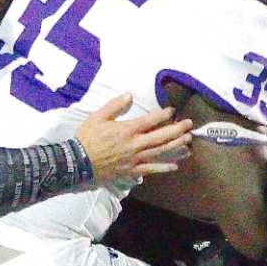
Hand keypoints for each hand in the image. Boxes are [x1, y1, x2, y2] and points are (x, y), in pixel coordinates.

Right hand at [75, 94, 193, 184]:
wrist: (78, 162)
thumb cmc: (87, 138)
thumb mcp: (97, 116)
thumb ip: (115, 105)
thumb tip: (130, 95)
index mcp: (127, 130)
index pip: (151, 120)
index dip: (164, 114)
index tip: (172, 110)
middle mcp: (135, 144)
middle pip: (161, 136)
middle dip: (177, 129)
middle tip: (189, 124)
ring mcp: (135, 159)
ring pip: (160, 152)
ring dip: (175, 146)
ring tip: (188, 141)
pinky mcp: (132, 170)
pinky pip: (151, 169)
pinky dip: (163, 168)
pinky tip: (175, 165)